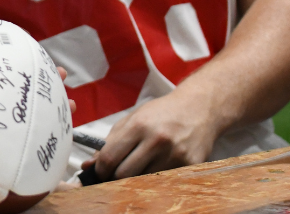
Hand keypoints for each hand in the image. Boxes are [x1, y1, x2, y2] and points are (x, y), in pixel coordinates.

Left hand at [85, 88, 219, 179]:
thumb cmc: (161, 114)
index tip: (100, 172)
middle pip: (124, 174)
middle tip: (117, 173)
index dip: (100, 169)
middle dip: (116, 176)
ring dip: (137, 177)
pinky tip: (159, 166)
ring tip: (141, 166)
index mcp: (139, 126)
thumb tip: (89, 165)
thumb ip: (110, 142)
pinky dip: (157, 178)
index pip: (110, 158)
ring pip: (143, 180)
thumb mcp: (133, 119)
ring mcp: (175, 154)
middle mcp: (157, 140)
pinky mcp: (190, 164)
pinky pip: (164, 180)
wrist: (199, 108)